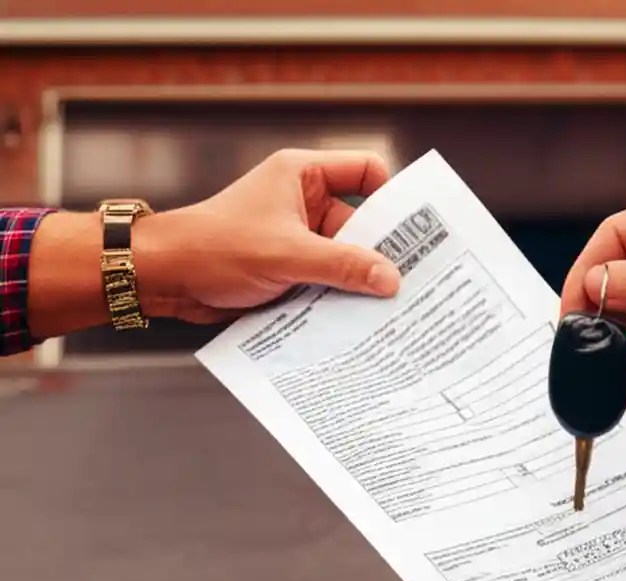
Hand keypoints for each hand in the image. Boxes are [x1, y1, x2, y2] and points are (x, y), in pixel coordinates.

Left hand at [135, 149, 401, 322]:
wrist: (161, 277)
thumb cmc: (213, 248)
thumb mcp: (287, 255)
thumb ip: (343, 266)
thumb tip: (390, 279)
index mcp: (302, 176)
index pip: (366, 172)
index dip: (392, 197)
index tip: (415, 229)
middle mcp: (303, 201)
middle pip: (362, 221)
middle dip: (382, 249)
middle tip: (413, 275)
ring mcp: (296, 236)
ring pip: (345, 255)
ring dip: (359, 279)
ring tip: (389, 303)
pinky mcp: (288, 267)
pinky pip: (327, 278)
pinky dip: (339, 295)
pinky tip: (358, 316)